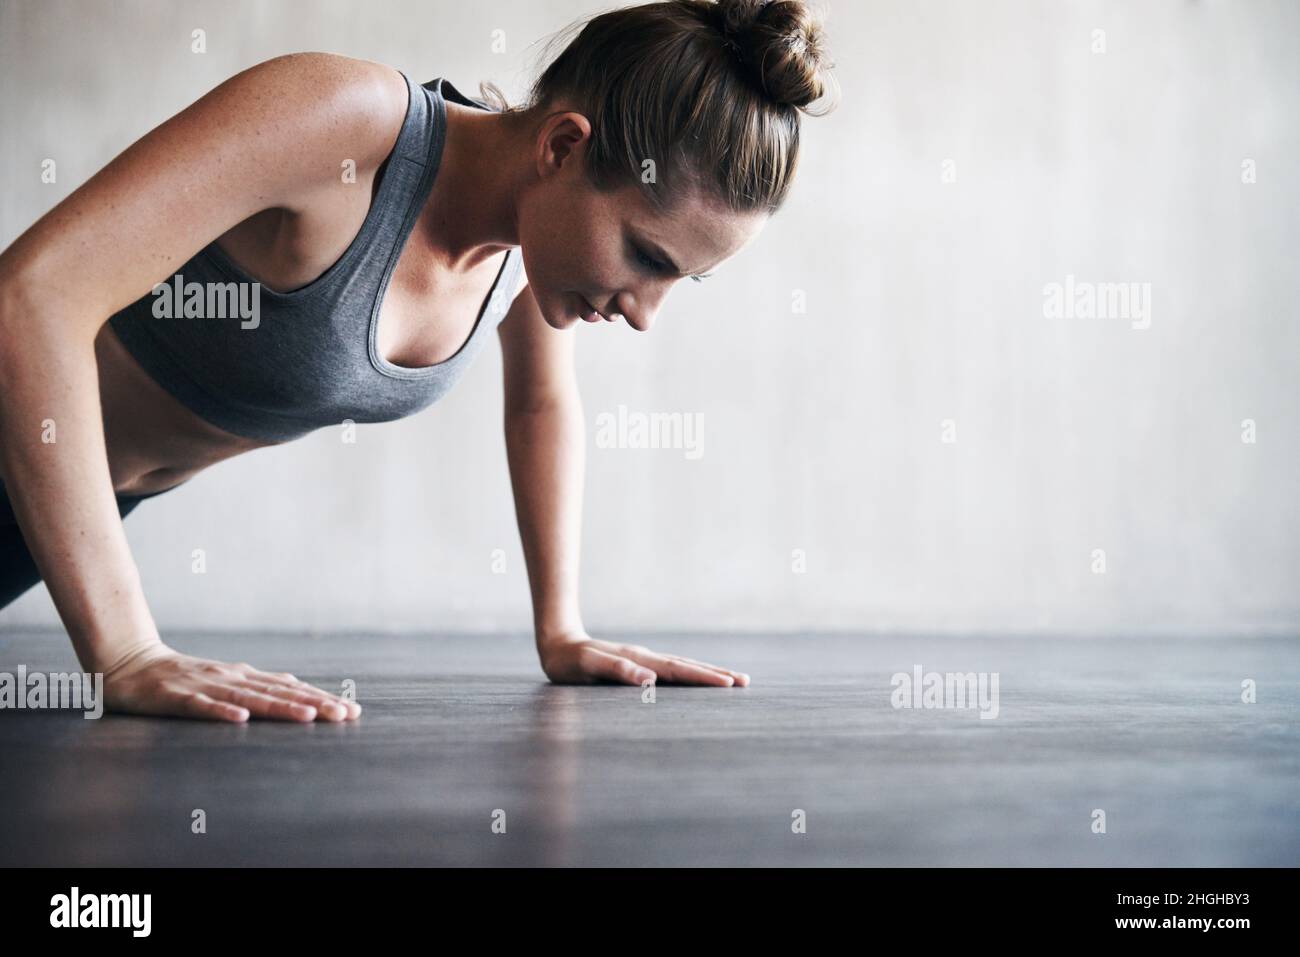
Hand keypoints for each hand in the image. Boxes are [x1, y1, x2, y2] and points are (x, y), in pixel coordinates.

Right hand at [98, 641, 360, 722]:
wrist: (131, 662)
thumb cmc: (183, 676)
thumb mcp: (227, 679)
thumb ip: (260, 684)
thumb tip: (299, 686)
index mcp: (245, 676)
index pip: (291, 690)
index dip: (321, 699)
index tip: (353, 711)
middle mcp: (232, 678)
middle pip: (279, 694)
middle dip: (314, 705)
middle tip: (346, 715)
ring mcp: (206, 686)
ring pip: (249, 699)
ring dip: (280, 709)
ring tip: (309, 718)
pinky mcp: (177, 697)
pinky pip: (202, 707)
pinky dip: (221, 713)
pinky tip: (241, 720)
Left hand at [537, 632, 749, 686]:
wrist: (557, 644)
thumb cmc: (569, 661)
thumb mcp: (588, 666)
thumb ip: (618, 670)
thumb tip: (650, 680)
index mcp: (639, 660)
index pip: (677, 670)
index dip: (703, 677)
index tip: (729, 684)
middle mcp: (646, 658)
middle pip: (687, 666)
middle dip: (716, 674)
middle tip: (745, 682)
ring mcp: (644, 659)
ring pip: (682, 666)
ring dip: (707, 672)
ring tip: (732, 679)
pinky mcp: (639, 664)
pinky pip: (671, 670)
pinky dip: (690, 674)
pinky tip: (696, 679)